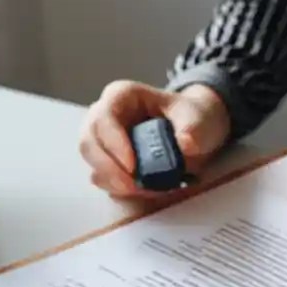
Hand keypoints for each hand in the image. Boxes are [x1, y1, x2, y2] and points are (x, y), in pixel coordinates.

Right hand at [79, 80, 230, 198]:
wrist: (195, 130)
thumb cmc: (190, 117)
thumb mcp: (197, 117)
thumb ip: (193, 128)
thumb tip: (186, 144)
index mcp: (122, 96)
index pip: (104, 117)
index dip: (113, 143)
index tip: (132, 166)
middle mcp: (105, 116)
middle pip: (88, 142)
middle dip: (109, 168)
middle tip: (133, 185)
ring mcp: (103, 140)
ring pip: (92, 163)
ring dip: (114, 181)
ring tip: (145, 188)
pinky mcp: (108, 162)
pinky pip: (103, 178)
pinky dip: (120, 188)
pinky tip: (143, 189)